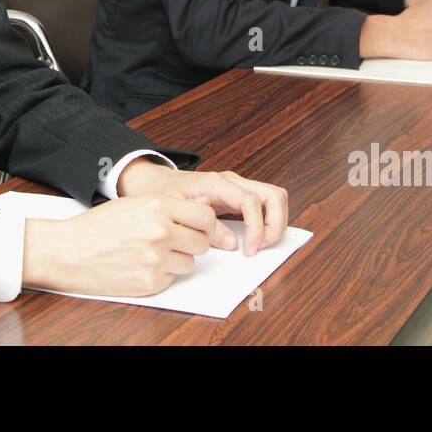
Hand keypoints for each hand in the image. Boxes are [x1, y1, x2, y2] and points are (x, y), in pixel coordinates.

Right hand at [21, 195, 219, 296]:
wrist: (67, 251)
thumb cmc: (97, 227)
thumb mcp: (133, 204)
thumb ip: (167, 208)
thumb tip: (200, 216)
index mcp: (158, 206)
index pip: (205, 216)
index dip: (205, 223)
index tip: (200, 227)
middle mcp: (161, 231)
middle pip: (202, 242)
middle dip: (191, 243)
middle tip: (172, 242)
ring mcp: (156, 259)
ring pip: (189, 263)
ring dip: (176, 260)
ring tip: (150, 253)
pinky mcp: (149, 282)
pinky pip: (171, 279)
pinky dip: (160, 275)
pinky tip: (139, 266)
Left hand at [116, 160, 288, 255]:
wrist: (155, 183)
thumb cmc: (163, 194)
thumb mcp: (178, 212)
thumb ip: (205, 228)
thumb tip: (232, 243)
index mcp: (216, 183)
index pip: (250, 201)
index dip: (256, 227)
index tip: (249, 250)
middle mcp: (233, 181)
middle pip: (274, 195)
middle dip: (275, 225)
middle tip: (261, 248)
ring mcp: (238, 186)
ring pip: (275, 197)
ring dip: (276, 222)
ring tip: (260, 244)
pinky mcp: (239, 195)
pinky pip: (266, 203)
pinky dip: (270, 220)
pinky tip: (257, 237)